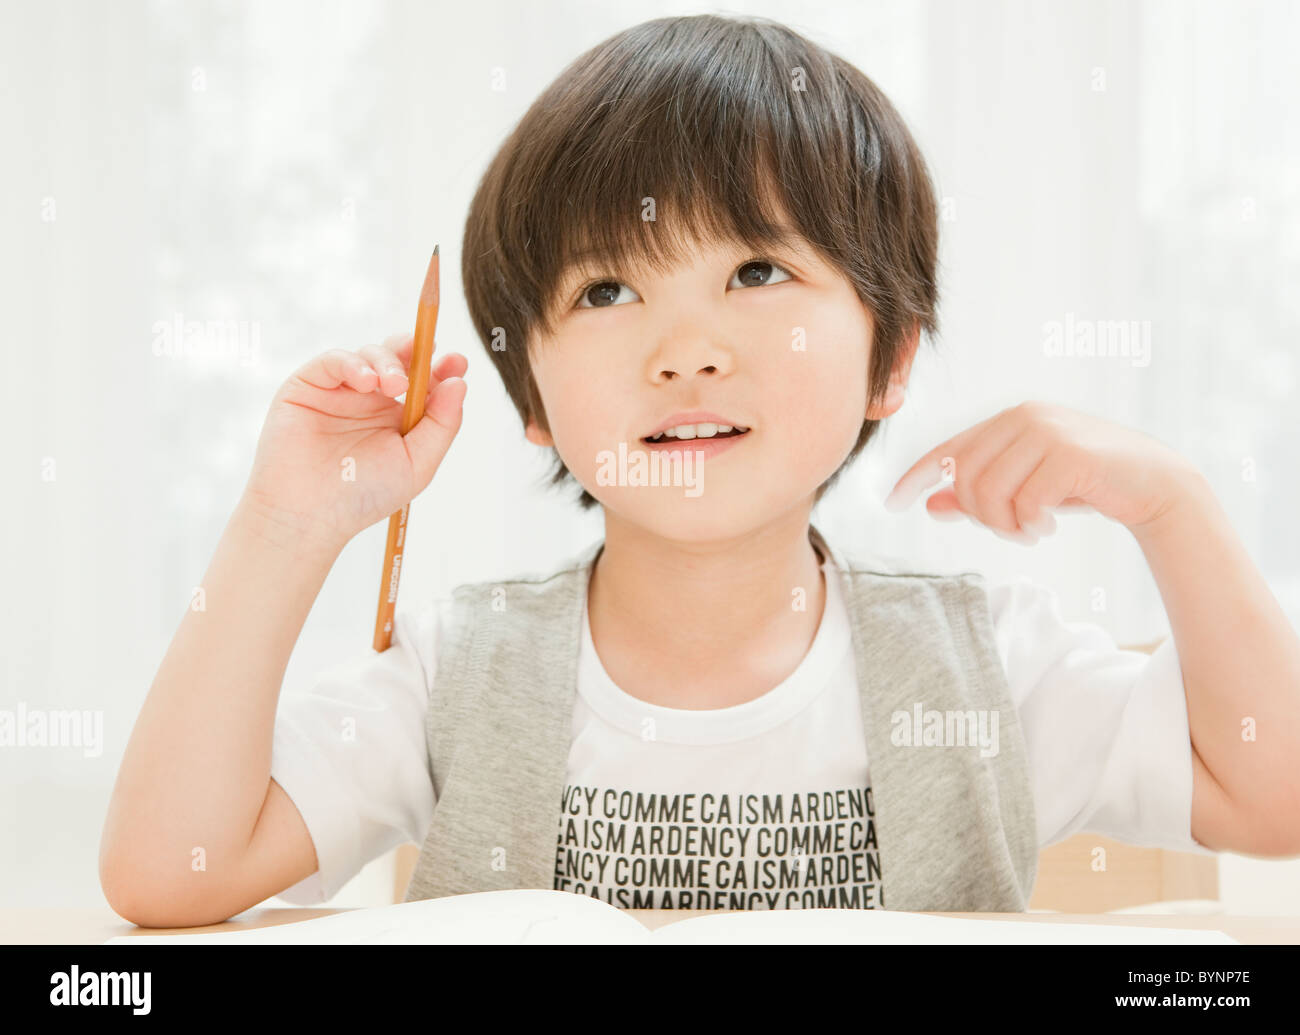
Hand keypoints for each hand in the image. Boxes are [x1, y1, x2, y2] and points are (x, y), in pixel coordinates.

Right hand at [243, 331, 467, 550]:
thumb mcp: (417, 463)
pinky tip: (366, 382)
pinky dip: (353, 363)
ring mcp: (340, 391)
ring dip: (387, 361)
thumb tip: (459, 383)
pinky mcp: (309, 385)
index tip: (457, 362)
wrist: (310, 513)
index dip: (442, 368)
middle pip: (398, 359)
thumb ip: (441, 425)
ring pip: (370, 355)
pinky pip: (334, 360)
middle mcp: (371, 400)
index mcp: (399, 417)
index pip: (425, 383)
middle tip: (429, 358)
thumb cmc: (364, 496)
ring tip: (394, 384)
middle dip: (416, 352)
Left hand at [882, 401, 1203, 543]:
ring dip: (1006, 525)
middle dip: (980, 516)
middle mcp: (1024, 417)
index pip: (947, 449)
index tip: (891, 504)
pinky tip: (1048, 527)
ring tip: (1031, 530)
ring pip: (989, 492)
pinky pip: (1024, 503)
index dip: (915, 477)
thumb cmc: (1084, 484)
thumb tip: (930, 506)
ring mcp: (1048, 432)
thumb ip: (978, 494)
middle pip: (965, 478)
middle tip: (1012, 531)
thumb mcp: (1025, 488)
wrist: (1154, 484)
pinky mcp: (1070, 454)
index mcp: (1008, 420)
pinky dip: (1030, 525)